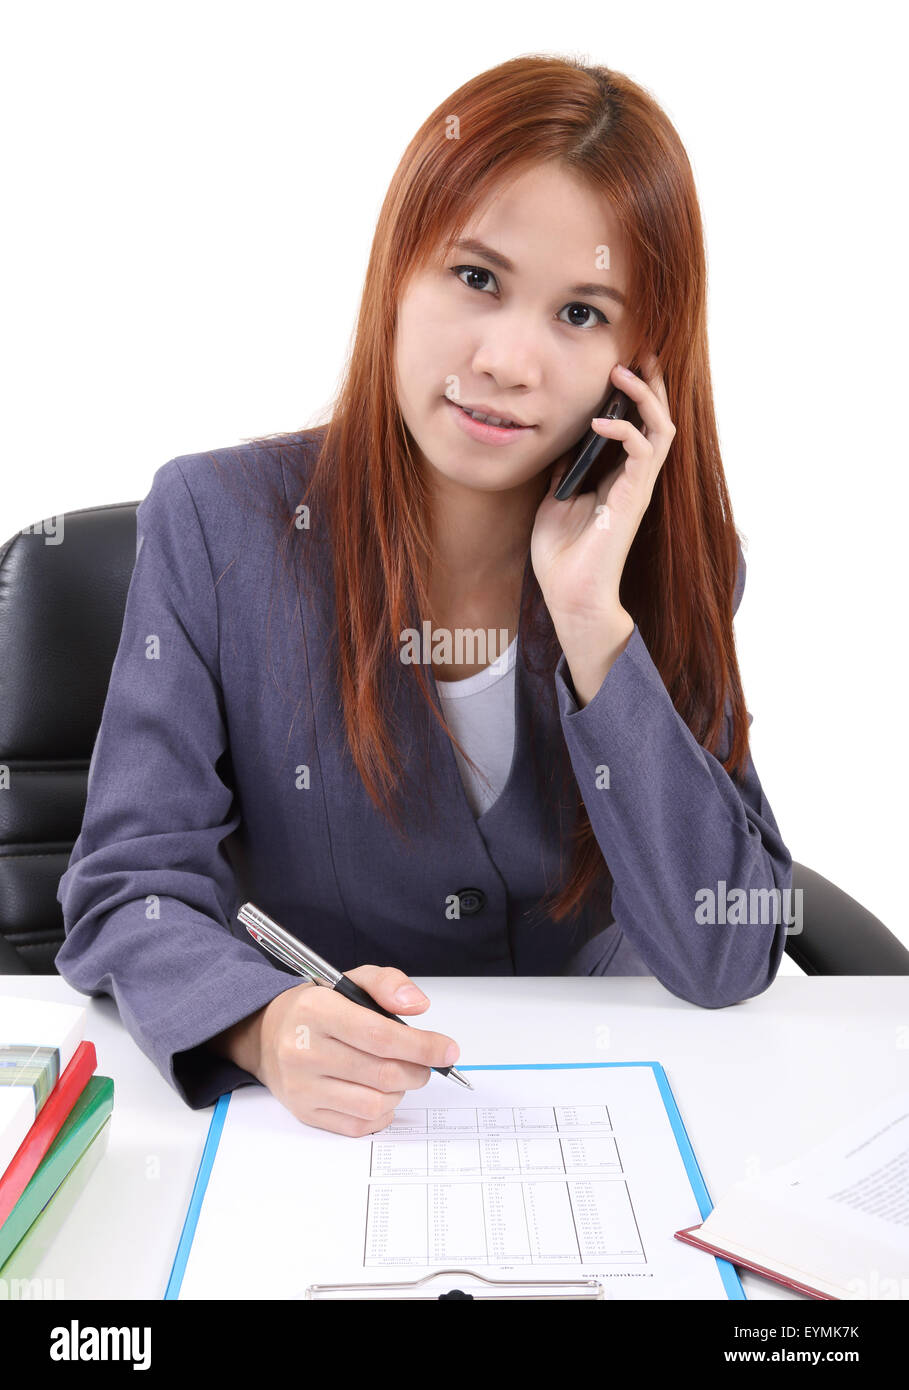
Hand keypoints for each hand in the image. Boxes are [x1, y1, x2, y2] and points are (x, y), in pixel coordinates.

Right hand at [252, 967, 459, 1136]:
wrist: (268, 1035)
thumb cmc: (318, 1008)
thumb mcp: (349, 981)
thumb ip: (387, 984)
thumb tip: (418, 1006)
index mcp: (316, 1011)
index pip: (380, 1036)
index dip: (422, 1045)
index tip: (448, 1050)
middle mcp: (303, 1051)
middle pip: (382, 1073)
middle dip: (418, 1071)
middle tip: (425, 1064)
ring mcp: (302, 1087)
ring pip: (375, 1103)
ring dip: (400, 1091)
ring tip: (397, 1075)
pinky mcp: (306, 1113)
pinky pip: (359, 1125)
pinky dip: (382, 1112)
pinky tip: (380, 1093)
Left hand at [530, 351, 675, 643]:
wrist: (570, 595)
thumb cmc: (562, 555)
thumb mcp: (554, 499)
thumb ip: (564, 471)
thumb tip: (560, 441)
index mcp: (617, 477)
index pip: (637, 425)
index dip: (634, 394)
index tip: (620, 363)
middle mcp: (634, 478)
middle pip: (657, 419)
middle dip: (651, 383)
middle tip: (639, 352)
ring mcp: (637, 487)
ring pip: (661, 428)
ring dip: (645, 396)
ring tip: (623, 372)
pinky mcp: (633, 498)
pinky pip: (644, 451)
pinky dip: (624, 429)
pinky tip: (600, 420)